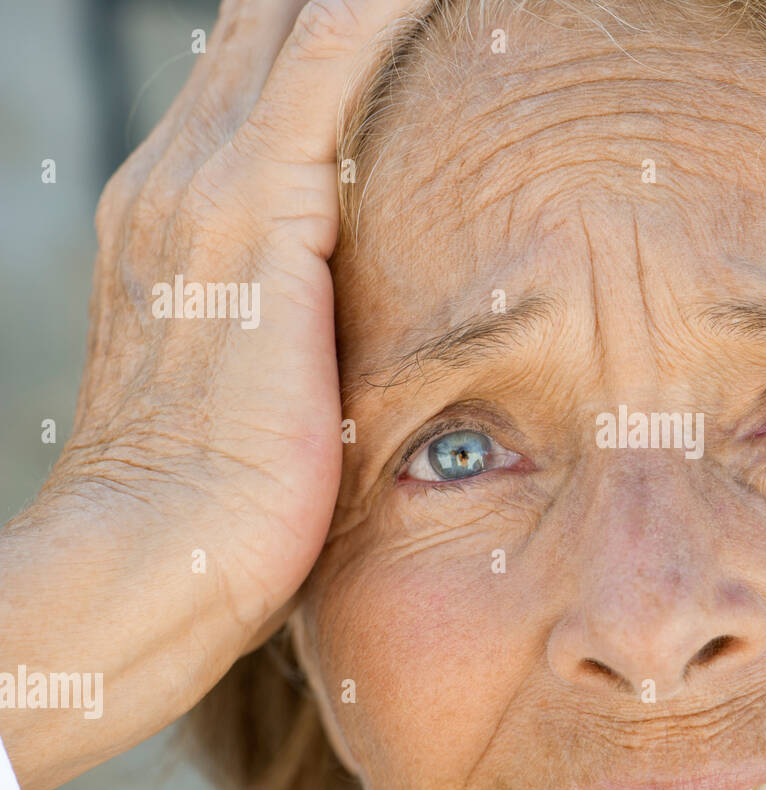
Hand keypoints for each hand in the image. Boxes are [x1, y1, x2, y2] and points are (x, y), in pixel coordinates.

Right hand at [1, 0, 411, 789]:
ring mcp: (205, 187)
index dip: (329, 28)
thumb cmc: (223, 505)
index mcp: (184, 218)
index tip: (413, 13)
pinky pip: (323, 64)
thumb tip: (358, 342)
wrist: (153, 560)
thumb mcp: (266, 394)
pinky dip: (377, 12)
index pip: (264, 82)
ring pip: (294, 24)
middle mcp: (179, 179)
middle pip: (270, 28)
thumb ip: (300, 335)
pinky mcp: (251, 214)